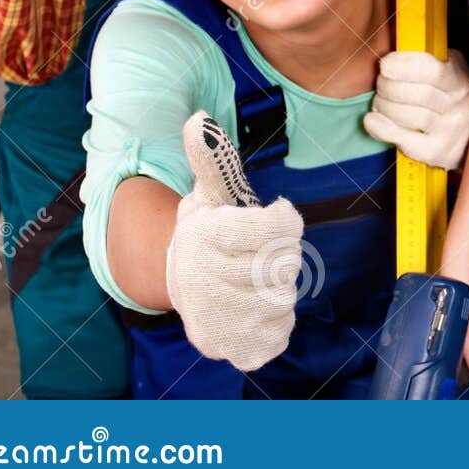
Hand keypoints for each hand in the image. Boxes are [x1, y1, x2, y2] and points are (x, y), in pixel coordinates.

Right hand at [165, 112, 303, 372]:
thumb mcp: (208, 195)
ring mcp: (223, 320)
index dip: (282, 221)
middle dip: (279, 257)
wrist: (183, 285)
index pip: (280, 226)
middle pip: (285, 264)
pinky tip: (255, 311)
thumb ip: (209, 159)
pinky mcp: (235, 349)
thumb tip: (198, 119)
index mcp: (209, 237)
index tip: (272, 219)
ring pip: (285, 299)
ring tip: (253, 281)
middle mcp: (211, 281)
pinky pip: (280, 334)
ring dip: (277, 289)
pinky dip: (275, 323)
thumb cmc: (208, 233)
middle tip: (258, 255)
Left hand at [363, 47, 468, 170]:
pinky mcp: (437, 152)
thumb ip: (427, 59)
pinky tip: (372, 119)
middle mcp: (459, 106)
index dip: (404, 66)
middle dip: (388, 86)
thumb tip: (392, 54)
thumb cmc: (450, 95)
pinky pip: (403, 140)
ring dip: (383, 106)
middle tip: (380, 82)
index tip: (385, 63)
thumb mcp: (450, 69)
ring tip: (379, 101)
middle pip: (416, 94)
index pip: (433, 71)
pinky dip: (381, 128)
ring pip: (407, 116)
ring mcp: (450, 131)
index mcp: (460, 80)